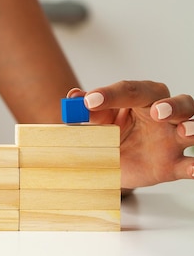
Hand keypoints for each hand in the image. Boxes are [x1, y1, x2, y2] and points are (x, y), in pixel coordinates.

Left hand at [68, 81, 193, 189]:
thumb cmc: (109, 132)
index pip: (130, 91)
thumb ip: (85, 110)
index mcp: (141, 98)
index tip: (89, 100)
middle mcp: (164, 115)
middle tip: (157, 112)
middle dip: (171, 106)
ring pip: (193, 127)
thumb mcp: (95, 121)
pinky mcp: (175, 165)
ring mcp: (172, 140)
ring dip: (192, 127)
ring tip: (184, 131)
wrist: (112, 162)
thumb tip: (73, 96)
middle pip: (178, 103)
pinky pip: (191, 165)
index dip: (110, 94)